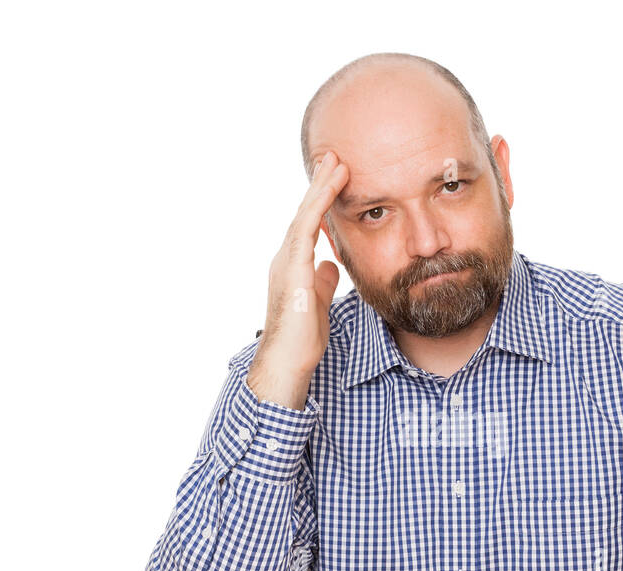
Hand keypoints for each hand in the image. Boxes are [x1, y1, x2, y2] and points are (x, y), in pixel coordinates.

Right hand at [246, 149, 349, 408]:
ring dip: (320, 187)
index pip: (309, 226)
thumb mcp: (318, 303)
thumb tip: (331, 265)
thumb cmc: (302, 340)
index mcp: (293, 266)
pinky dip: (318, 205)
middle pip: (304, 213)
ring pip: (304, 214)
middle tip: (333, 156)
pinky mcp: (292, 269)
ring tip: (336, 162)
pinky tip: (331, 187)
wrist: (287, 362)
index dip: (322, 201)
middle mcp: (286, 258)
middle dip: (319, 184)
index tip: (336, 177)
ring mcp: (286, 262)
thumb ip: (322, 281)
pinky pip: (305, 229)